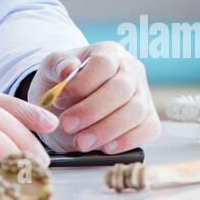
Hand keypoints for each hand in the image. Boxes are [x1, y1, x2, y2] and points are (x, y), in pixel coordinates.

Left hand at [27, 41, 160, 154]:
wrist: (67, 108)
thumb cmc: (61, 85)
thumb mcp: (50, 70)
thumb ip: (57, 64)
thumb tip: (69, 68)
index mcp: (108, 52)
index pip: (104, 63)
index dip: (82, 83)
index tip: (59, 100)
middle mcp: (131, 69)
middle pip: (121, 88)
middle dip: (92, 111)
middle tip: (67, 125)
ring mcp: (143, 94)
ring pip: (136, 111)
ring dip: (106, 130)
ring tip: (81, 142)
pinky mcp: (149, 118)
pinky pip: (148, 129)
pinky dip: (127, 141)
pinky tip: (106, 148)